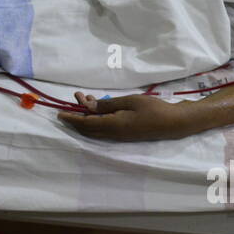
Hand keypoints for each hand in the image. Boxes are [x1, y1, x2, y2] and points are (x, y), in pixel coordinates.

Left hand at [58, 92, 190, 140]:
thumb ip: (108, 105)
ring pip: (95, 128)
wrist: (173, 123)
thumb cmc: (153, 109)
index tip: (59, 114)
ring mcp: (119, 136)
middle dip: (77, 115)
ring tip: (85, 98)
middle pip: (88, 128)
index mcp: (113, 126)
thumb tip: (89, 107)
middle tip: (74, 98)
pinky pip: (104, 128)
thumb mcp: (129, 101)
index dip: (72, 119)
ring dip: (87, 115)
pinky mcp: (125, 134)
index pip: (86, 124)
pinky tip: (99, 106)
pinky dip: (97, 118)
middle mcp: (113, 134)